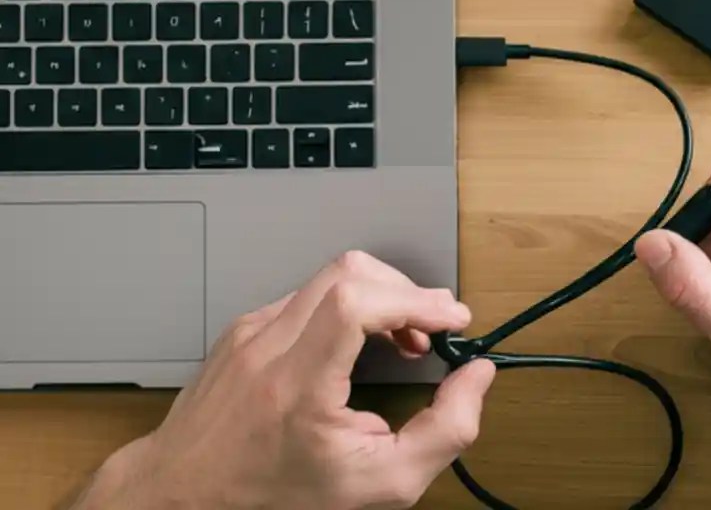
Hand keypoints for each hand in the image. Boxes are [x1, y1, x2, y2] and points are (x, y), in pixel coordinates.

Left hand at [73, 251, 495, 509]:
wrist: (186, 494)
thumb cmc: (273, 495)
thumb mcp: (377, 485)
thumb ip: (443, 433)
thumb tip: (475, 378)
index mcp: (297, 387)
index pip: (355, 304)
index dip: (414, 299)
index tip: (450, 319)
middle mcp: (268, 348)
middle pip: (350, 272)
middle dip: (408, 291)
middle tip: (435, 326)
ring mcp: (251, 332)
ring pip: (332, 276)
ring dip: (382, 296)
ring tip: (403, 338)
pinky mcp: (245, 327)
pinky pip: (309, 295)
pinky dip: (349, 307)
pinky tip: (359, 344)